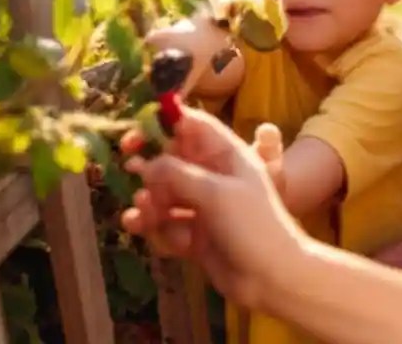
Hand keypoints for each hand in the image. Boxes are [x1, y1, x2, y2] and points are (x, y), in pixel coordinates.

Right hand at [119, 109, 304, 307]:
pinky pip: (167, 225)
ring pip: (166, 196)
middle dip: (151, 166)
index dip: (165, 123)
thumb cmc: (253, 226)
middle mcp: (214, 178)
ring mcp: (204, 207)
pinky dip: (156, 228)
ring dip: (150, 202)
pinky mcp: (196, 235)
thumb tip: (146, 165)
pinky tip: (144, 230)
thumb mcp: (217, 193)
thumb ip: (178, 175)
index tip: (138, 128)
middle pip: (174, 160)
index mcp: (228, 156)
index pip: (194, 127)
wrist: (273, 278)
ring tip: (143, 212)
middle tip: (128, 166)